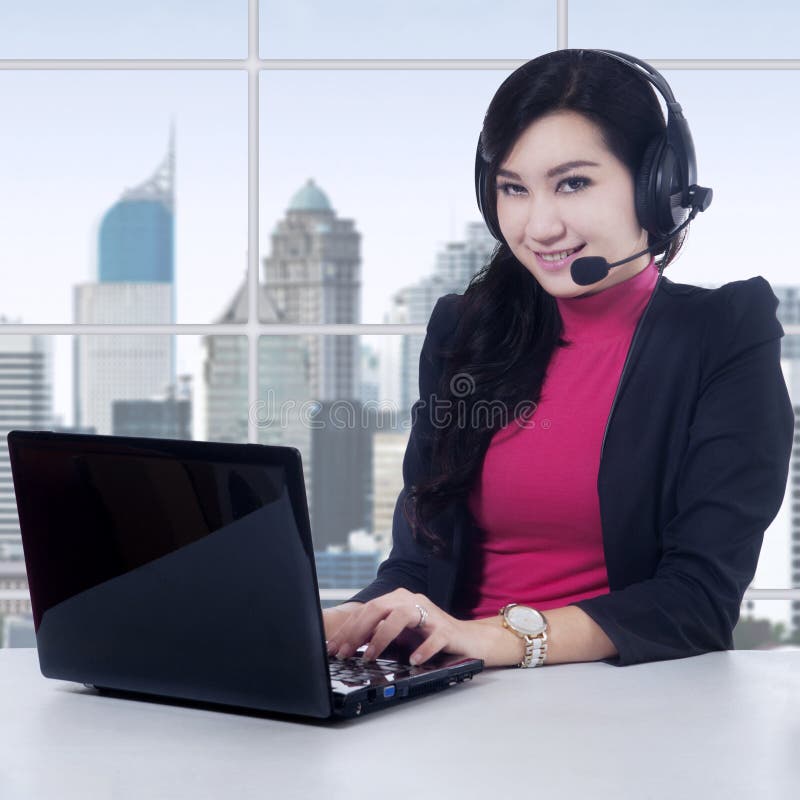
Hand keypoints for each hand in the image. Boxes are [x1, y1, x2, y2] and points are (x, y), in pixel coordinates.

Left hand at [325, 588, 493, 665]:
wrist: (468, 639)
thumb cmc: (429, 637)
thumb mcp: (399, 635)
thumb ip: (377, 635)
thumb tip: (347, 647)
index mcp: (397, 600)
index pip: (366, 611)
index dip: (347, 629)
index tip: (332, 648)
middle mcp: (412, 601)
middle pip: (379, 608)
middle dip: (357, 631)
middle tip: (343, 653)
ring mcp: (431, 614)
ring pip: (402, 617)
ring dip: (382, 636)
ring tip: (369, 656)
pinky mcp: (448, 630)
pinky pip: (434, 636)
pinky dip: (423, 648)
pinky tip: (413, 660)